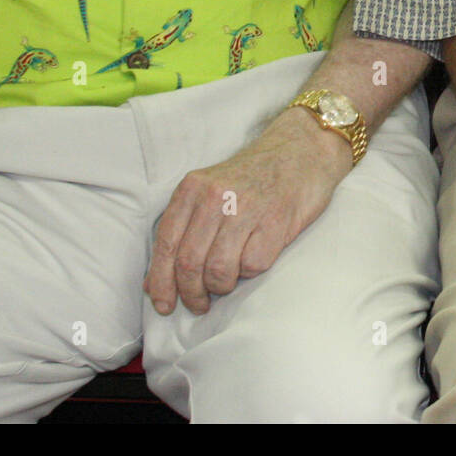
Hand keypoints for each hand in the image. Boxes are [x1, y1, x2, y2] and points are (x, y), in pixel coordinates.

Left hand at [145, 108, 352, 315]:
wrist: (300, 151)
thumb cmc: (251, 179)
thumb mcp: (208, 191)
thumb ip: (182, 231)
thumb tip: (155, 283)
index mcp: (193, 187)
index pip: (166, 242)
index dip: (161, 280)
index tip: (164, 305)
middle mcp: (215, 196)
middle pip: (189, 262)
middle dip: (191, 293)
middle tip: (199, 304)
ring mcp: (246, 208)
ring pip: (219, 271)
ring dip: (220, 287)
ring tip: (226, 283)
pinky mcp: (276, 221)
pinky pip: (252, 266)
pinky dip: (250, 273)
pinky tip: (253, 258)